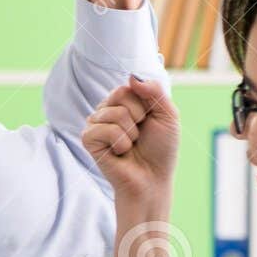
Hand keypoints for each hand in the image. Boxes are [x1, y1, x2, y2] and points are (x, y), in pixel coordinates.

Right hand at [83, 75, 179, 207]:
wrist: (152, 179)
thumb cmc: (161, 150)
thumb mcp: (168, 115)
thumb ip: (155, 91)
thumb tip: (131, 77)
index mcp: (126, 101)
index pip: (130, 85)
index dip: (146, 104)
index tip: (150, 121)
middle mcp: (109, 109)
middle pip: (120, 94)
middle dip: (138, 116)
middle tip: (140, 135)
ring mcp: (96, 123)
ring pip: (114, 113)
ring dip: (130, 133)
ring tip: (131, 146)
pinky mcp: (88, 139)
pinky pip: (102, 129)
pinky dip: (118, 143)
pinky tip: (119, 153)